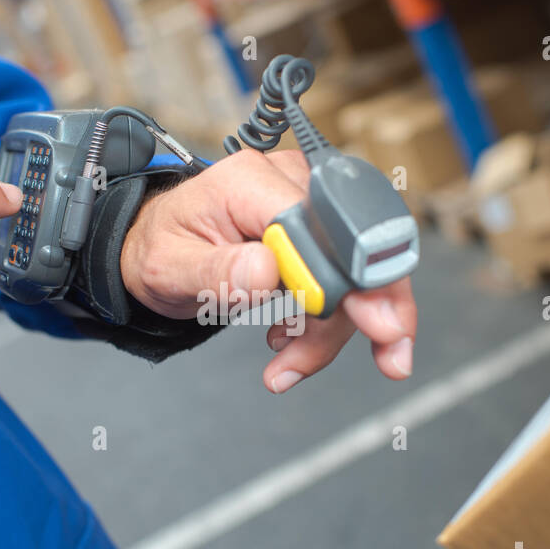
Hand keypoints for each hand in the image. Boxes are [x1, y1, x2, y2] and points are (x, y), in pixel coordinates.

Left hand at [121, 149, 416, 393]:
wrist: (157, 250)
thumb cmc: (162, 249)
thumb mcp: (169, 268)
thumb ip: (218, 271)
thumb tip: (266, 272)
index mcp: (251, 181)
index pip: (315, 226)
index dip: (346, 275)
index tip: (370, 320)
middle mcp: (290, 184)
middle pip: (354, 247)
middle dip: (375, 307)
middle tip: (392, 356)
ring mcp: (310, 208)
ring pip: (352, 277)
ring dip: (332, 333)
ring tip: (288, 367)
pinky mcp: (318, 235)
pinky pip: (341, 285)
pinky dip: (326, 327)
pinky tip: (290, 350)